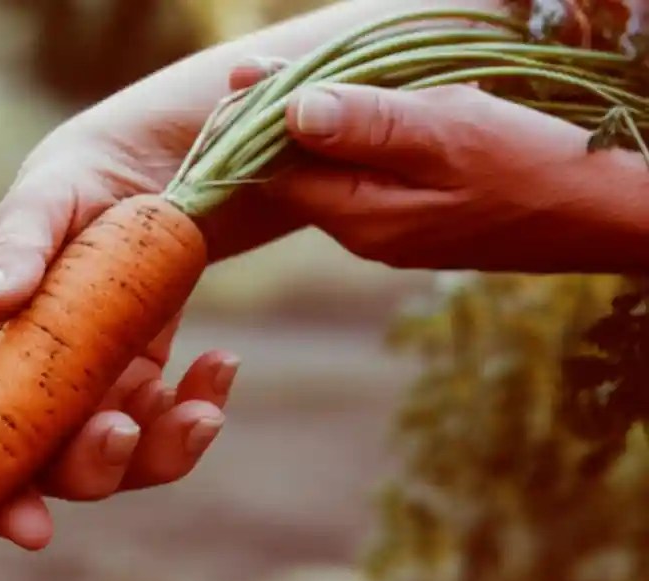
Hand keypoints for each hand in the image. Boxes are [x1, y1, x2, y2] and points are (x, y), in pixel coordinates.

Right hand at [0, 75, 299, 551]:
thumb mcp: (52, 194)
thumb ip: (18, 246)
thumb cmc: (84, 173)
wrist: (157, 158)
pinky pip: (168, 424)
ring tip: (205, 409)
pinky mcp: (144, 378)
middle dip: (90, 468)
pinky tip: (223, 365)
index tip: (30, 529)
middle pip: (46, 461)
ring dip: (161, 451)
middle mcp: (32, 378)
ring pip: (117, 457)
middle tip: (126, 433)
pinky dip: (201, 410)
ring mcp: (91, 385)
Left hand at [256, 77, 648, 271]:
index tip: (248, 77)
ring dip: (320, 125)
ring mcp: (394, 229)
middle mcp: (366, 234)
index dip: (256, 124)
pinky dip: (360, 137)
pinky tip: (367, 106)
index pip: (275, 174)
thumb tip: (290, 112)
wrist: (609, 213)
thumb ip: (367, 124)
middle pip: (299, 173)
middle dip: (279, 122)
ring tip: (301, 78)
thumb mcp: (447, 133)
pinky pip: (370, 171)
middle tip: (256, 70)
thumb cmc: (534, 166)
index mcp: (361, 219)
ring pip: (335, 170)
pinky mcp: (420, 216)